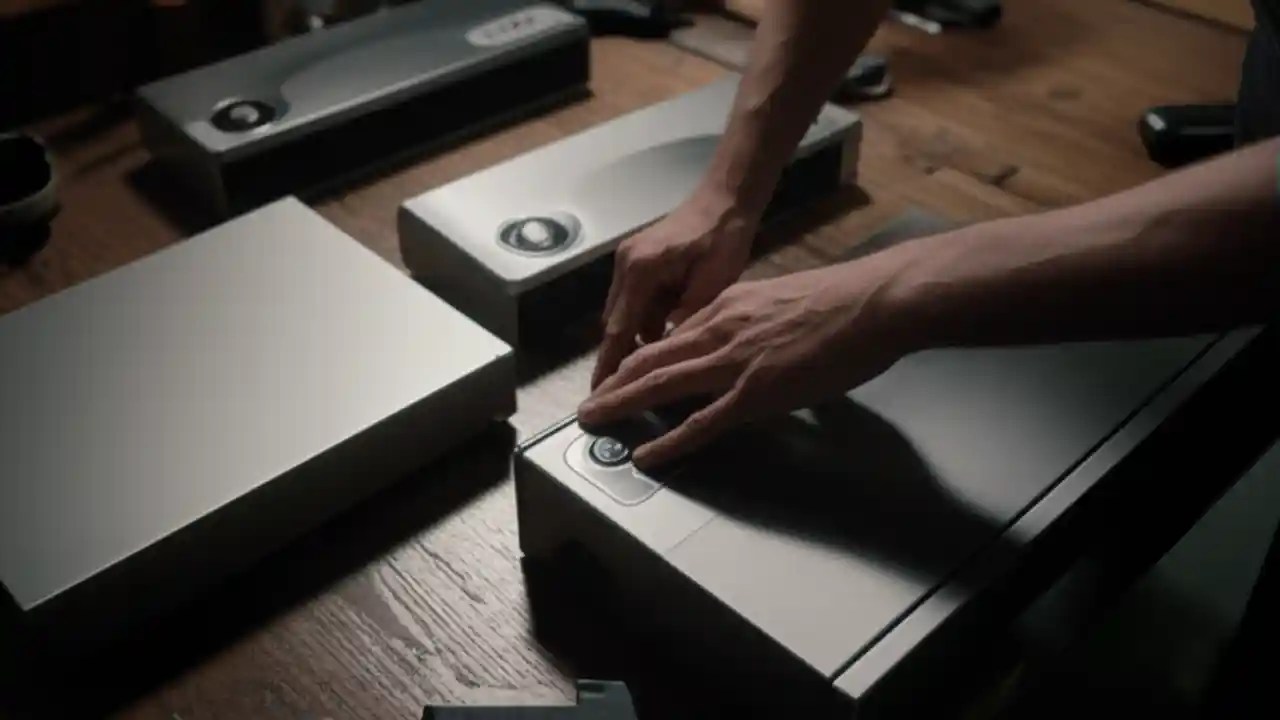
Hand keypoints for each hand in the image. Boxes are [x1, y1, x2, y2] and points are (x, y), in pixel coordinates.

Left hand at [579, 258, 916, 467]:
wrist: (871, 302)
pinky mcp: (754, 393)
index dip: (637, 359)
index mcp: (725, 307)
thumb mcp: (778, 300)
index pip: (668, 336)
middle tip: (589, 404)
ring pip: (661, 385)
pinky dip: (667, 441)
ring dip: (621, 405)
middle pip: (650, 359)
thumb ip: (752, 322)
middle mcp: (718, 330)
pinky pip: (701, 422)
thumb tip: (748, 343)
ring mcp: (733, 363)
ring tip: (593, 422)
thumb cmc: (839, 300)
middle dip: (614, 383)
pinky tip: (645, 453)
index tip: (619, 375)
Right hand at [591, 193, 758, 388]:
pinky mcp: (637, 260)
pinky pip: (634, 299)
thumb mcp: (712, 284)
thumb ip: (686, 318)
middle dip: (618, 354)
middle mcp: (625, 266)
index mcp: (641, 271)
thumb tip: (667, 351)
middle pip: (614, 322)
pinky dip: (645, 318)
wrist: (724, 200)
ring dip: (635, 336)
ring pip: (623, 312)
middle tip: (624, 390)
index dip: (610, 364)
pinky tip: (662, 334)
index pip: (620, 328)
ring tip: (649, 366)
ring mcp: (628, 261)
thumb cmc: (723, 239)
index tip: (600, 393)